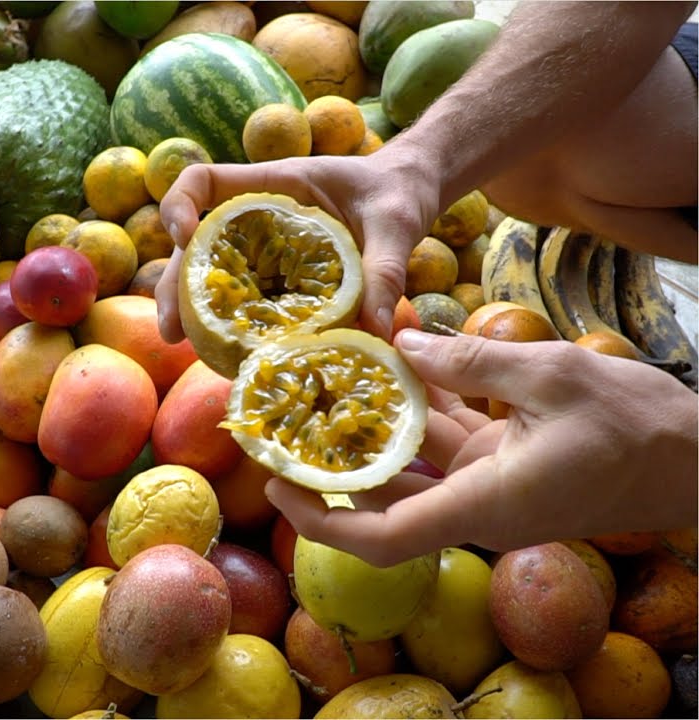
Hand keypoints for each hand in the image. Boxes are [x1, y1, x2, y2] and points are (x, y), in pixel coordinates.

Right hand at [154, 149, 441, 342]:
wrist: (411, 194)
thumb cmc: (398, 193)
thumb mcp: (396, 224)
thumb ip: (384, 270)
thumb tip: (373, 332)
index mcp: (274, 186)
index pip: (201, 182)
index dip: (179, 203)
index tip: (185, 236)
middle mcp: (256, 218)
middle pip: (194, 244)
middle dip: (174, 284)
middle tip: (172, 328)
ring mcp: (262, 250)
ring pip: (211, 277)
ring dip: (193, 310)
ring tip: (185, 346)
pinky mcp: (277, 278)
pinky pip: (244, 299)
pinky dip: (231, 325)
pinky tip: (229, 355)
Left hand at [267, 329, 698, 566]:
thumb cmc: (641, 427)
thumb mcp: (554, 377)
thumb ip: (470, 361)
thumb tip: (402, 344)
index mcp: (482, 505)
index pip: (380, 539)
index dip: (320, 520)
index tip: (276, 484)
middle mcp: (475, 506)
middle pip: (382, 499)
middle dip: (331, 462)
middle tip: (285, 418)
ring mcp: (489, 485)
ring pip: (412, 461)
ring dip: (374, 421)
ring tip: (327, 372)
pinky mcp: (505, 462)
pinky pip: (448, 438)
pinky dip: (423, 403)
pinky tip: (400, 352)